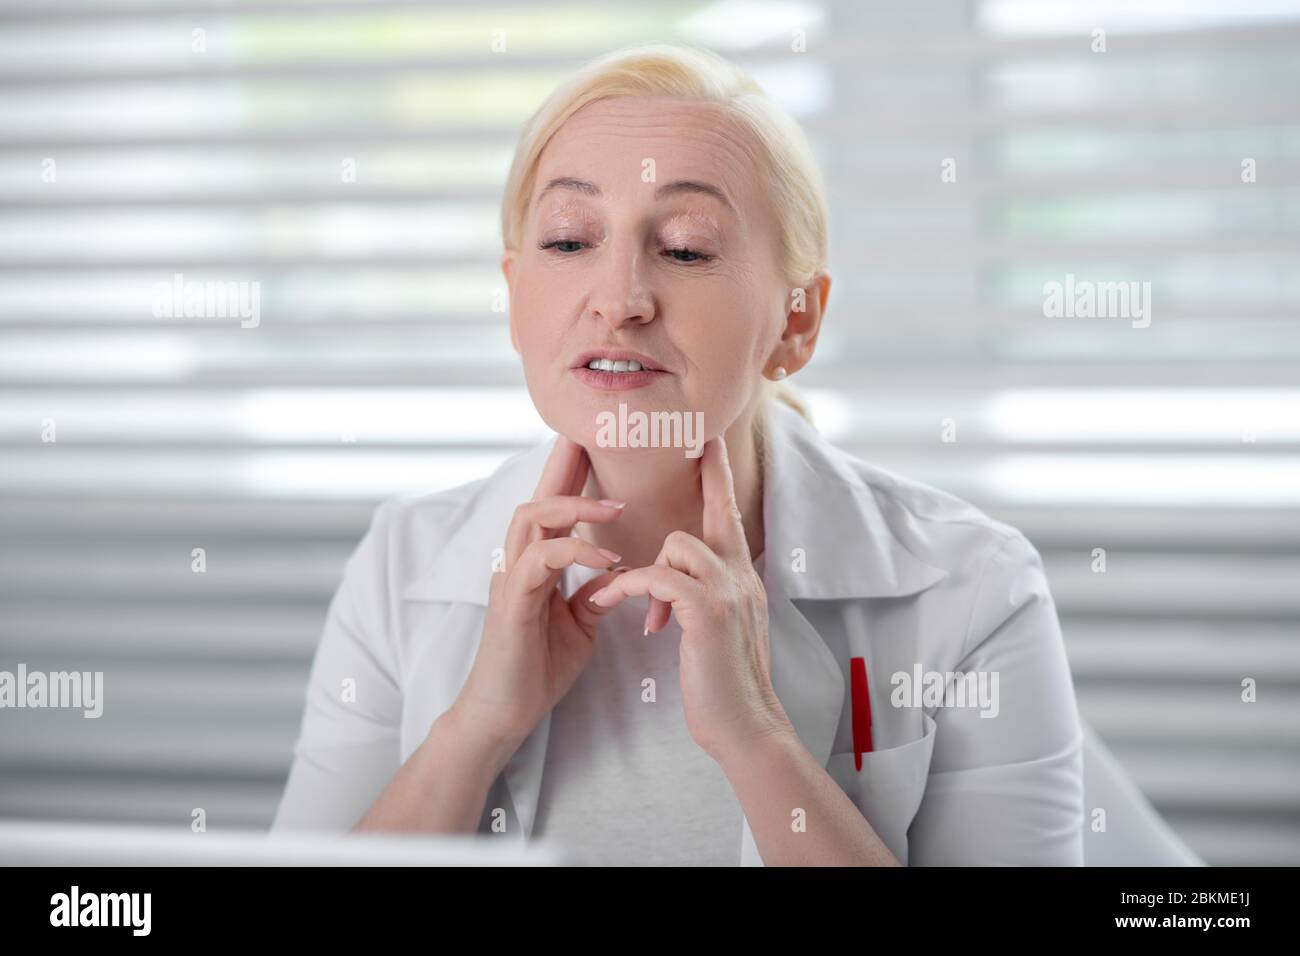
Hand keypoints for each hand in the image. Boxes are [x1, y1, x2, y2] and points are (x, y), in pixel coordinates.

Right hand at [455, 436, 629, 746]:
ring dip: (572, 505)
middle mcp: (518, 562)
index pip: (552, 508)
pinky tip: (607, 558)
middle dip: (564, 466)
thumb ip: (591, 593)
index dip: (570, 474)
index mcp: (535, 564)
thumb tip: (615, 574)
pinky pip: (539, 559)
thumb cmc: (536, 670)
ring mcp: (511, 579)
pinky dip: (573, 550)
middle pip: (536, 497)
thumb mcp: (578, 626)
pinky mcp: (511, 602)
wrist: (504, 714)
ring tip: (614, 504)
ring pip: (530, 517)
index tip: (595, 443)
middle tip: (594, 438)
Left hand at [586, 435, 793, 761]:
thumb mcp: (717, 628)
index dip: (719, 474)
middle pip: (707, 517)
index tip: (709, 438)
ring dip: (642, 570)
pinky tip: (609, 607)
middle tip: (658, 492)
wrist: (745, 727)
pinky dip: (628, 588)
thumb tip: (679, 582)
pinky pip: (658, 576)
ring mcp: (729, 589)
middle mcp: (741, 574)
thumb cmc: (722, 683)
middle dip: (681, 510)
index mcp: (741, 576)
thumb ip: (704, 596)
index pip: (730, 513)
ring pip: (678, 543)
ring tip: (618, 600)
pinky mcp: (709, 609)